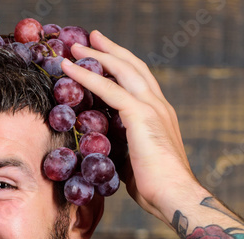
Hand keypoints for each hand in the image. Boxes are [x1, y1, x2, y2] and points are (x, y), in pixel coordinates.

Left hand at [60, 32, 210, 224]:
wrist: (173, 195)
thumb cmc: (154, 188)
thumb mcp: (133, 161)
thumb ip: (121, 147)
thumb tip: (100, 149)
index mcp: (160, 115)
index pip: (140, 81)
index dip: (122, 66)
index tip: (104, 56)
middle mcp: (158, 105)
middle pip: (133, 66)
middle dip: (110, 50)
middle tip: (90, 38)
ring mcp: (152, 108)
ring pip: (122, 70)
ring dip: (96, 56)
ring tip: (76, 47)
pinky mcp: (141, 115)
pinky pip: (109, 89)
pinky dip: (87, 76)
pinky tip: (70, 70)